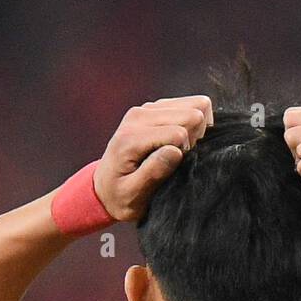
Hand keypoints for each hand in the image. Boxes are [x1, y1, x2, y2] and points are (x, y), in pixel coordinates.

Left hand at [93, 95, 213, 220]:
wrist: (104, 187)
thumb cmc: (120, 196)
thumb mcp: (133, 195)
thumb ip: (153, 172)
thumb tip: (176, 151)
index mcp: (131, 138)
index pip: (179, 134)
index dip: (185, 155)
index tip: (174, 169)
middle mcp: (139, 115)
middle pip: (192, 115)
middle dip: (194, 139)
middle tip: (179, 159)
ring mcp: (148, 108)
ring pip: (196, 106)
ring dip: (196, 131)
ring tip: (181, 150)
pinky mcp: (156, 107)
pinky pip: (192, 105)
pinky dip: (193, 124)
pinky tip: (181, 141)